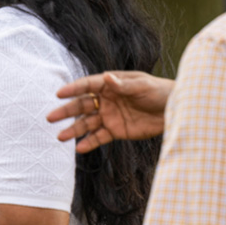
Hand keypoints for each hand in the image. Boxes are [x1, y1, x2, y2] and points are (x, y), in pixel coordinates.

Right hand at [45, 71, 172, 152]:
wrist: (175, 110)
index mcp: (110, 84)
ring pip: (87, 123)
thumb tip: (106, 77)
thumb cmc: (159, 91)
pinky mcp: (116, 131)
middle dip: (66, 111)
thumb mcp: (142, 86)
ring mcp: (110, 116)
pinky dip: (89, 143)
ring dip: (73, 129)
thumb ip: (123, 85)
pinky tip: (78, 148)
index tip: (58, 94)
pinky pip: (99, 137)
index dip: (73, 89)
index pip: (87, 86)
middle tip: (50, 117)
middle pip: (82, 105)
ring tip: (60, 137)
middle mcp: (106, 100)